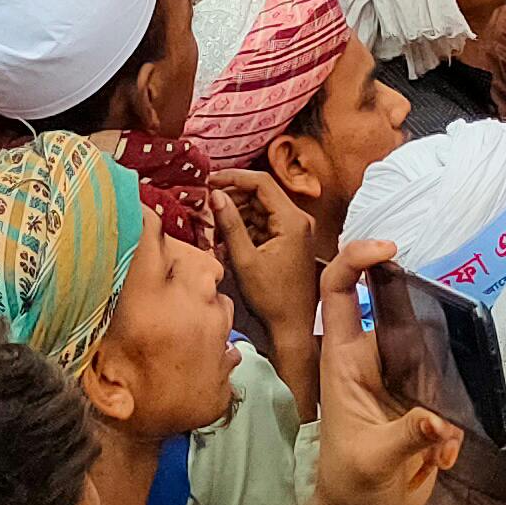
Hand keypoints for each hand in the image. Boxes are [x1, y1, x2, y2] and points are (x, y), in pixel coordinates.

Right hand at [208, 166, 324, 372]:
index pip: (261, 182)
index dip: (233, 177)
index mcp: (292, 220)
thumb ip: (229, 224)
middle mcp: (298, 220)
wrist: (292, 327)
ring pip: (260, 208)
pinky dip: (245, 228)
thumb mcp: (244, 260)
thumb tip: (215, 195)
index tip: (209, 181)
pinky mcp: (289, 242)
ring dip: (236, 214)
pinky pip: (264, 224)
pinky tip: (227, 239)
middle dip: (232, 197)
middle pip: (260, 193)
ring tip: (215, 228)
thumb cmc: (271, 298)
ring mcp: (295, 231)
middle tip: (207, 205)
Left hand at [303, 243, 458, 504]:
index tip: (390, 250)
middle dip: (431, 330)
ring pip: (435, 355)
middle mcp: (372, 359)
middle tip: (447, 362)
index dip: (356, 260)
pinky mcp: (424, 399)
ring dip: (448, 393)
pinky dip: (454, 426)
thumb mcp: (374, 460)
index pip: (338, 291)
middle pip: (401, 315)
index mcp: (344, 360)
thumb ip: (407, 437)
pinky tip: (443, 457)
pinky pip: (452, 394)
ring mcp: (400, 378)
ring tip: (441, 440)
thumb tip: (439, 422)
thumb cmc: (353, 483)